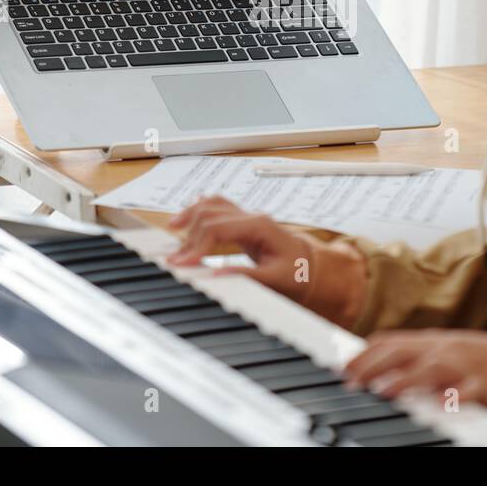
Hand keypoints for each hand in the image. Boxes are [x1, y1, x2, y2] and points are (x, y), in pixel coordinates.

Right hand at [168, 195, 364, 325]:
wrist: (313, 267)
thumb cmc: (298, 273)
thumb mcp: (276, 280)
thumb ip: (246, 277)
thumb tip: (215, 276)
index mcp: (260, 226)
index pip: (218, 229)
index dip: (196, 246)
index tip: (180, 263)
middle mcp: (252, 216)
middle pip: (210, 216)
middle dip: (189, 236)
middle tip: (175, 259)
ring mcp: (247, 216)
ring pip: (212, 205)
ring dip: (191, 216)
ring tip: (172, 229)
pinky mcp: (244, 223)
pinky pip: (218, 208)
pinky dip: (200, 210)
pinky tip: (187, 215)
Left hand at [342, 329, 486, 421]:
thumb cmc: (474, 360)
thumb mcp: (439, 352)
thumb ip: (409, 355)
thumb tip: (367, 360)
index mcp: (429, 342)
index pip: (390, 341)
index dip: (364, 354)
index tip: (342, 369)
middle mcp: (442, 349)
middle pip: (403, 351)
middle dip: (374, 365)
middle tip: (352, 382)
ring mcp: (463, 365)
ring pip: (431, 368)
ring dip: (406, 379)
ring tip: (384, 391)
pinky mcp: (485, 385)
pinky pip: (469, 390)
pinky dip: (455, 396)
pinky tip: (440, 403)